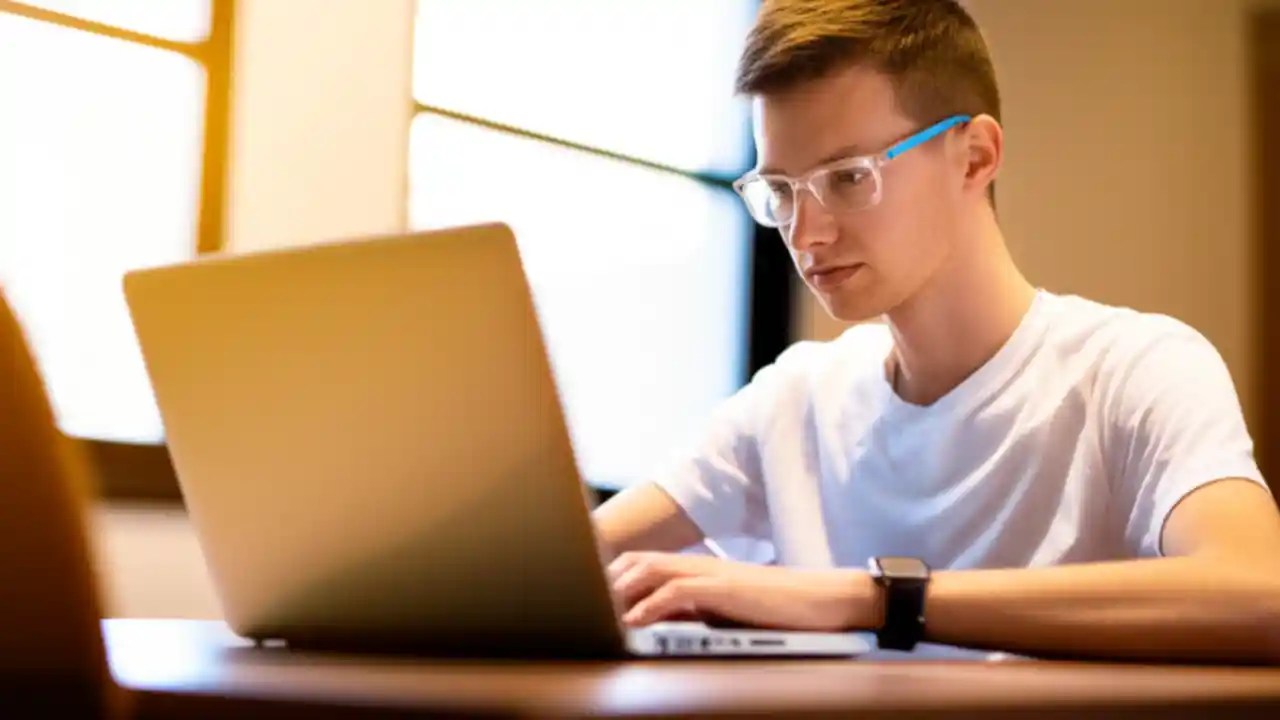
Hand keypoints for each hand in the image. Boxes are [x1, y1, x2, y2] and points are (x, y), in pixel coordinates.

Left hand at [608, 551, 879, 630]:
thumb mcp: (726, 610)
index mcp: (698, 568)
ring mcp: (711, 573)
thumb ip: (694, 610)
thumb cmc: (778, 610)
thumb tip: (658, 622)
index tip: (588, 595)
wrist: (822, 601)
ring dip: (621, 591)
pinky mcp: (724, 588)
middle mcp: (699, 564)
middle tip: (582, 604)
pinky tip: (635, 621)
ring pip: (651, 571)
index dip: (612, 576)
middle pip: (638, 561)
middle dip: (607, 581)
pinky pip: (678, 591)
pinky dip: (651, 605)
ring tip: (599, 612)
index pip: (643, 562)